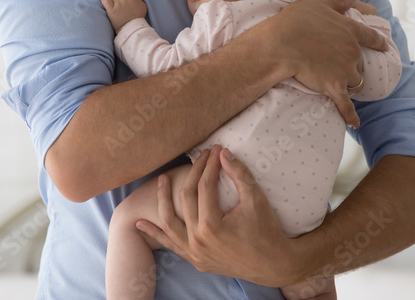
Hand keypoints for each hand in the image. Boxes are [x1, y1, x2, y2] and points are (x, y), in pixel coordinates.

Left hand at [101, 0, 146, 32]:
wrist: (132, 28)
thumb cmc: (138, 17)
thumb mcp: (143, 6)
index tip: (124, 0)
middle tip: (120, 5)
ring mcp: (117, 4)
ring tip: (113, 5)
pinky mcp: (111, 10)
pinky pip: (104, 0)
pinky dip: (105, 1)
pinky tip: (107, 5)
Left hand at [135, 145, 302, 287]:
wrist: (274, 265)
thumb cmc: (267, 231)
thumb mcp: (256, 200)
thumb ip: (239, 174)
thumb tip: (223, 153)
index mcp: (212, 224)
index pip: (204, 186)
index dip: (210, 164)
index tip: (215, 150)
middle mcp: (198, 240)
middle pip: (187, 198)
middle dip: (194, 173)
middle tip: (202, 156)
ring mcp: (194, 252)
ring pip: (170, 222)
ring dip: (162, 200)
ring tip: (160, 180)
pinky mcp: (195, 260)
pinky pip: (171, 245)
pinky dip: (155, 234)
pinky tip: (140, 224)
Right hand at [270, 0, 387, 127]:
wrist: (282, 44)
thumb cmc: (296, 20)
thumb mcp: (319, 4)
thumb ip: (339, 1)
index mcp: (351, 30)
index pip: (372, 38)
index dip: (378, 43)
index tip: (384, 47)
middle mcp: (353, 52)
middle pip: (361, 63)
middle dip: (354, 66)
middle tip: (340, 66)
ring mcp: (345, 71)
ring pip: (356, 82)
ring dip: (350, 83)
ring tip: (340, 84)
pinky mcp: (334, 87)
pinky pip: (346, 105)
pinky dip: (350, 115)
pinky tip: (354, 123)